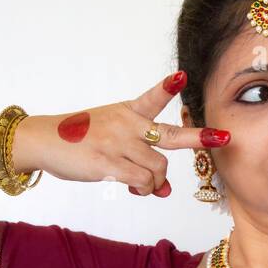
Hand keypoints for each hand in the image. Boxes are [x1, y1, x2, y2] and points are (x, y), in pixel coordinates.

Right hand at [15, 71, 230, 196]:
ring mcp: (118, 144)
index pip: (152, 98)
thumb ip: (140, 160)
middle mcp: (126, 125)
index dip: (168, 87)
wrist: (44, 142)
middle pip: (171, 136)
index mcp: (127, 112)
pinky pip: (142, 181)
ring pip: (159, 169)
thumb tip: (163, 190)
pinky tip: (135, 189)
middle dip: (199, 138)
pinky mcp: (108, 164)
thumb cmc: (80, 139)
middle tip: (223, 138)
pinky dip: (144, 190)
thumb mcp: (110, 136)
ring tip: (142, 184)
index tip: (182, 76)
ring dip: (155, 182)